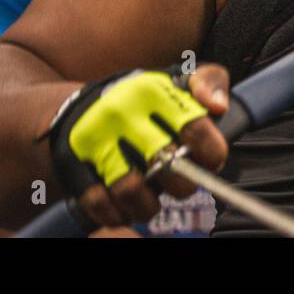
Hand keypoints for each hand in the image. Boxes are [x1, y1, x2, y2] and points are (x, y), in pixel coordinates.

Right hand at [49, 64, 230, 227]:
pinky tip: (127, 208)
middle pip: (165, 164)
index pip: (194, 128)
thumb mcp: (179, 78)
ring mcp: (95, 140)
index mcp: (154, 91)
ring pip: (130, 190)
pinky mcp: (74, 164)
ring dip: (149, 206)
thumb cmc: (147, 99)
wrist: (84, 105)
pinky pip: (98, 203)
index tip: (212, 161)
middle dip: (184, 184)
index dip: (211, 152)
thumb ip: (209, 82)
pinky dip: (117, 214)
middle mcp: (123, 113)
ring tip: (154, 200)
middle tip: (184, 184)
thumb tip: (219, 107)